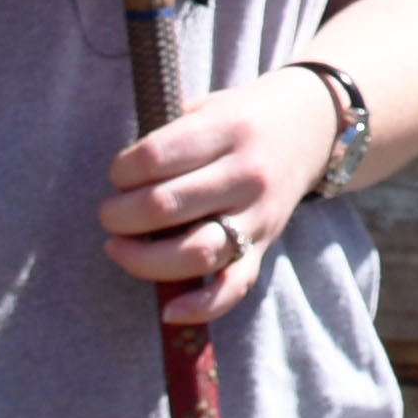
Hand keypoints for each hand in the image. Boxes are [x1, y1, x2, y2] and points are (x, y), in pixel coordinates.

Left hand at [102, 77, 330, 326]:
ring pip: (193, 253)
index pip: (154, 158)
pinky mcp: (264, 247)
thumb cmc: (239, 118)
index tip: (118, 173)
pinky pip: (232, 288)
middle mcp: (245, 175)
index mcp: (227, 130)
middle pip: (164, 207)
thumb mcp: (205, 107)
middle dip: (118, 216)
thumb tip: (118, 186)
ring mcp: (257, 216)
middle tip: (109, 214)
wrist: (307, 127)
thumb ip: (166, 138)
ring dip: (142, 259)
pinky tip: (168, 310)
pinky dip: (200, 307)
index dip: (121, 171)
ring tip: (118, 246)